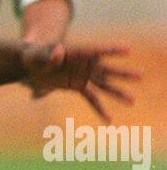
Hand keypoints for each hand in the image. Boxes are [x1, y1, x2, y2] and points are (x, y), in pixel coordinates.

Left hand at [21, 42, 138, 121]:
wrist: (30, 64)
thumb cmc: (34, 56)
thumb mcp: (39, 56)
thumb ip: (50, 56)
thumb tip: (59, 52)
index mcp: (77, 52)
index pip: (98, 50)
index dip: (112, 50)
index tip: (128, 50)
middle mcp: (84, 64)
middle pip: (107, 69)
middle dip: (123, 74)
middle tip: (140, 76)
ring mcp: (83, 75)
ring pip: (104, 85)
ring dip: (118, 93)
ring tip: (132, 100)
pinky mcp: (77, 85)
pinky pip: (92, 98)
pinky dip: (100, 109)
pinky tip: (110, 120)